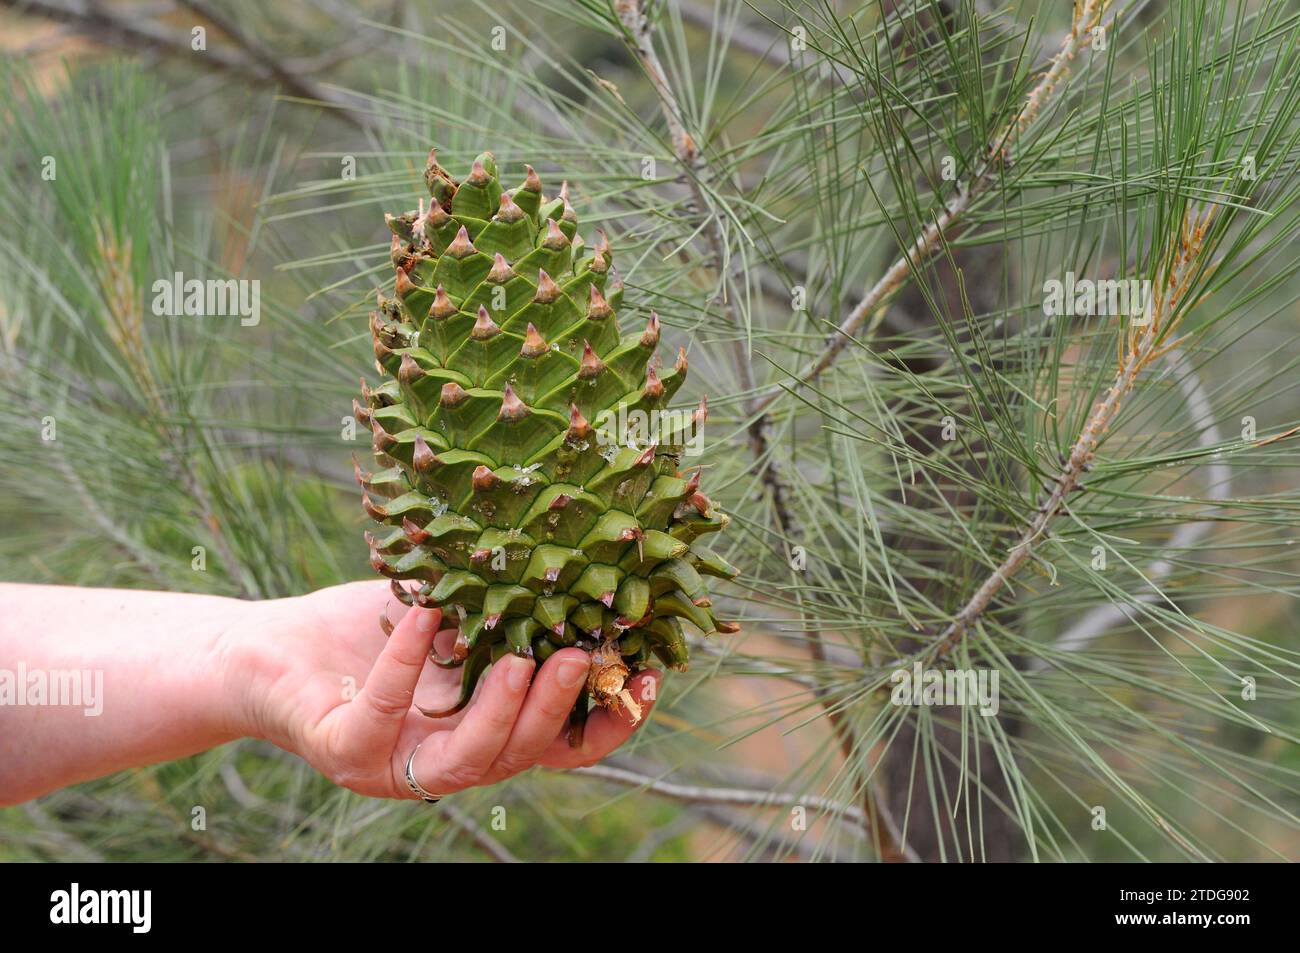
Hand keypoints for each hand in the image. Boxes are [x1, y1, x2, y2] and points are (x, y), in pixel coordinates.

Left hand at [227, 580, 660, 798]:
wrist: (268, 651)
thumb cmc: (368, 632)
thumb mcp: (450, 618)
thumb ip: (504, 613)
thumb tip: (579, 564)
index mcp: (483, 731)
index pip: (562, 745)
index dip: (611, 723)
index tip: (652, 678)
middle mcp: (446, 760)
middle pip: (522, 754)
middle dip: (557, 711)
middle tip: (580, 658)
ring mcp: (395, 765)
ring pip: (467, 758)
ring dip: (501, 712)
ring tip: (522, 658)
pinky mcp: (343, 750)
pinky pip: (385, 710)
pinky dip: (407, 661)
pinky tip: (427, 612)